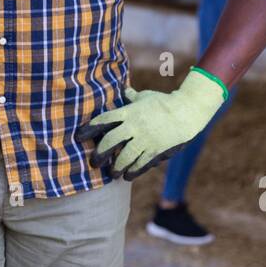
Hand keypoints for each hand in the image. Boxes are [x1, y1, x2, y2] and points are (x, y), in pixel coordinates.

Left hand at [73, 68, 226, 180]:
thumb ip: (132, 97)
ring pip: (125, 156)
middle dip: (100, 153)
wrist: (186, 112)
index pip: (104, 120)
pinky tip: (127, 176)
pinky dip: (133, 171)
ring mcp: (145, 139)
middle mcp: (134, 126)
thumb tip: (124, 90)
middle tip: (94, 161)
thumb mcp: (146, 97)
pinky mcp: (155, 149)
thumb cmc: (164, 102)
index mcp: (129, 112)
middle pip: (110, 140)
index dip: (90, 128)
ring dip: (116, 166)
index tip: (79, 136)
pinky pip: (141, 163)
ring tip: (111, 173)